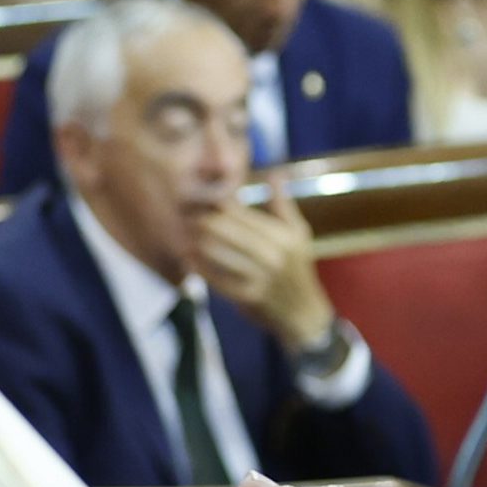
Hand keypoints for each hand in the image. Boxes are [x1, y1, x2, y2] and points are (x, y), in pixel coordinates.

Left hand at [197, 191, 333, 354]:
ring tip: (182, 233)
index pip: (240, 212)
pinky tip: (188, 259)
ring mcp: (262, 277)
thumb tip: (276, 173)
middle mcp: (274, 254)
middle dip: (200, 220)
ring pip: (217, 253)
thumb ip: (283, 205)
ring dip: (196, 242)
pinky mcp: (249, 297)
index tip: (197, 199)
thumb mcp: (299, 234)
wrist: (304, 313)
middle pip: (225, 229)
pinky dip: (200, 268)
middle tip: (184, 215)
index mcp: (284, 235)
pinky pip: (217, 279)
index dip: (215, 204)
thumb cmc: (297, 268)